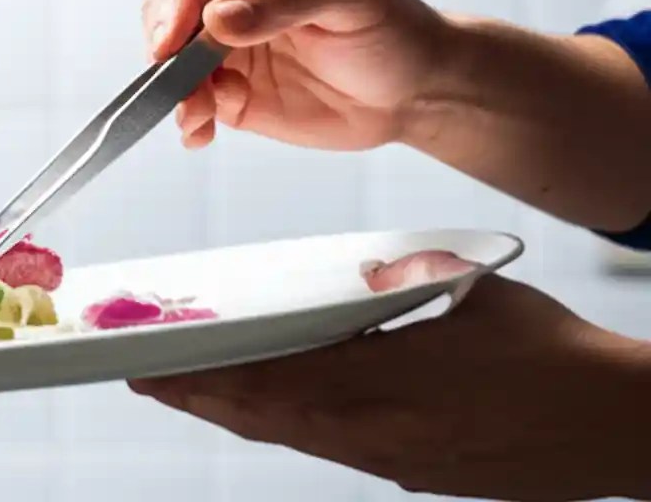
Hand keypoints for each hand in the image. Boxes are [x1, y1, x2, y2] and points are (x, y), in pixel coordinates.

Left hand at [129, 264, 650, 500]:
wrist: (619, 428)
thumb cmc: (555, 358)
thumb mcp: (472, 294)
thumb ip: (409, 278)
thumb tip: (369, 274)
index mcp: (379, 388)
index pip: (262, 384)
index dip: (197, 379)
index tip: (145, 368)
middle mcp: (373, 436)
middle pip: (261, 418)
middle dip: (198, 398)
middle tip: (147, 378)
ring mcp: (391, 462)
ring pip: (291, 437)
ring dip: (237, 413)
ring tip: (196, 390)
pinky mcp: (414, 473)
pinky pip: (329, 448)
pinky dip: (287, 425)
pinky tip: (277, 410)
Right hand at [143, 0, 456, 149]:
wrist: (414, 91)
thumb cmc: (392, 26)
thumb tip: (218, 18)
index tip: (173, 36)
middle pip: (168, 7)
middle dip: (164, 44)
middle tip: (175, 76)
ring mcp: (222, 43)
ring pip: (169, 60)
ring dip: (173, 88)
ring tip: (199, 113)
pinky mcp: (225, 89)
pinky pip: (189, 103)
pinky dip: (187, 119)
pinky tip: (201, 131)